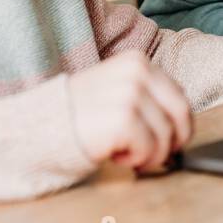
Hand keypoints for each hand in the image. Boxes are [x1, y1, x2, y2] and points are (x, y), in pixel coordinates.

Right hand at [67, 52, 192, 170]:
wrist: (41, 126)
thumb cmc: (80, 114)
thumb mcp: (117, 90)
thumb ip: (148, 99)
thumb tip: (180, 128)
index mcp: (138, 62)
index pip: (180, 97)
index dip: (179, 126)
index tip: (168, 142)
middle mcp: (137, 72)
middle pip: (181, 116)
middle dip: (172, 142)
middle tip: (151, 156)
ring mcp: (131, 94)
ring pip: (166, 137)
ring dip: (149, 155)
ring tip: (122, 152)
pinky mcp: (124, 119)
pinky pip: (150, 149)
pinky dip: (136, 160)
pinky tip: (114, 154)